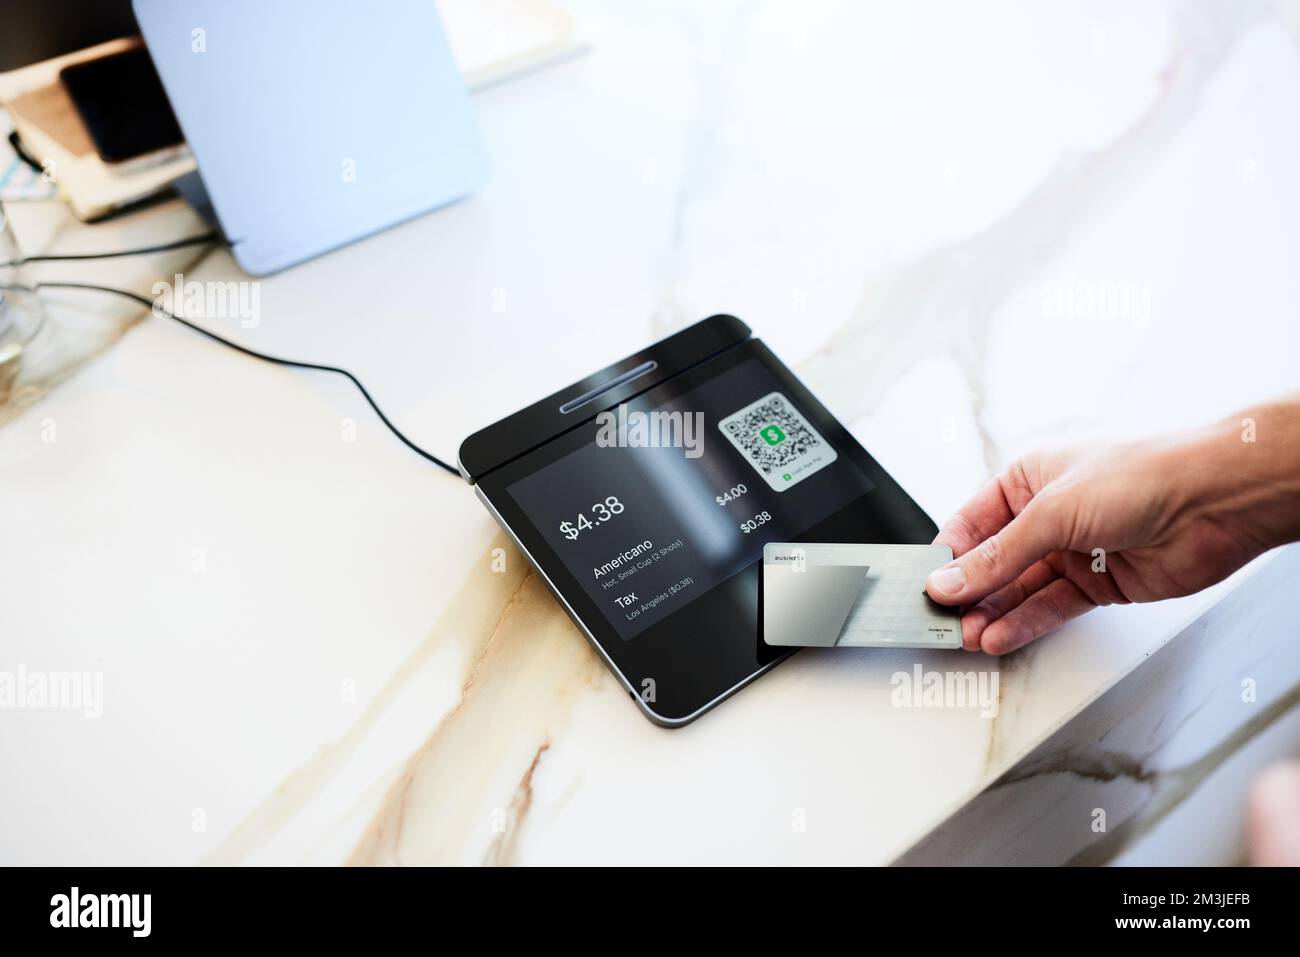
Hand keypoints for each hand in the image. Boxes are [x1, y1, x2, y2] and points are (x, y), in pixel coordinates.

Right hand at [924, 398, 1299, 654]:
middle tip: (940, 622)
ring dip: (992, 614)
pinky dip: (1024, 624)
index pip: (970, 525)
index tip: (923, 588)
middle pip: (992, 563)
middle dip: (967, 593)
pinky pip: (1050, 608)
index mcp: (1027, 479)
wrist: (1216, 500)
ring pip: (1019, 591)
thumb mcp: (1051, 513)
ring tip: (966, 636)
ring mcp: (1073, 551)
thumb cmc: (1142, 474)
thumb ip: (997, 557)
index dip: (946, 558)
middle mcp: (1047, 516)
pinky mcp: (1098, 584)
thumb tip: (948, 582)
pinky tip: (1000, 636)